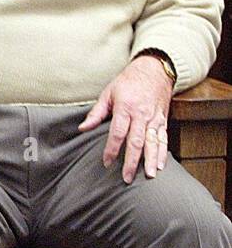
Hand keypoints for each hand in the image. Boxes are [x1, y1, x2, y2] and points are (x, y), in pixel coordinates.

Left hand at [78, 55, 173, 181]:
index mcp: (125, 108)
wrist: (154, 70)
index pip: (118, 133)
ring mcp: (155, 118)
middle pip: (137, 141)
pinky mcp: (163, 120)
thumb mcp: (108, 93)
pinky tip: (161, 166)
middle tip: (127, 177)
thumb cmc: (127, 82)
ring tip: (149, 176)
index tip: (106, 162)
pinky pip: (164, 139)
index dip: (111, 149)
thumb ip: (96, 113)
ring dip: (151, 160)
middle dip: (132, 161)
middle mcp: (142, 115)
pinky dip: (163, 153)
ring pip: (154, 142)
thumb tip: (82, 128)